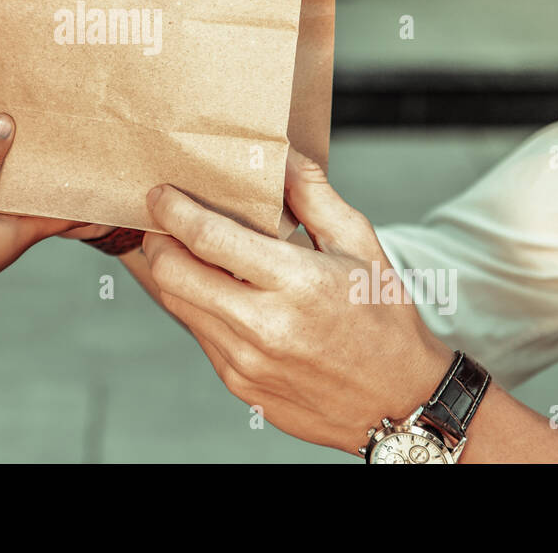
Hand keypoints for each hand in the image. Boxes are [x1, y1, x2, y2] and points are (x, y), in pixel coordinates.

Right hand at [0, 113, 82, 316]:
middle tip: (69, 149)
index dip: (90, 202)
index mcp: (24, 233)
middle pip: (40, 201)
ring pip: (9, 197)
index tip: (111, 186)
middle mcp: (10, 233)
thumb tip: (7, 122)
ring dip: (16, 175)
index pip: (69, 216)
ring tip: (25, 141)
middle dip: (54, 180)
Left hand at [140, 148, 452, 453]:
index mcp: (296, 283)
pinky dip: (198, 307)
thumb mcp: (359, 245)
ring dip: (172, 274)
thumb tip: (280, 155)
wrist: (400, 402)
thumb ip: (313, 194)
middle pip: (173, 275)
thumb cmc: (383, 317)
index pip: (208, 238)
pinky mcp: (240, 385)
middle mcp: (264, 326)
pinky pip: (200, 335)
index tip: (159, 194)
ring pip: (178, 305)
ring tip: (184, 251)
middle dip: (158, 241)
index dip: (173, 211)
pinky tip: (218, 292)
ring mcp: (246, 361)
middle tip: (162, 222)